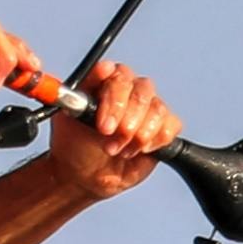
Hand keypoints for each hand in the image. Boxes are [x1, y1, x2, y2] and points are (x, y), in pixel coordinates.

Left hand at [43, 55, 179, 199]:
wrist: (86, 176)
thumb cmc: (76, 145)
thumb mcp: (70, 116)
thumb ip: (86, 89)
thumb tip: (104, 67)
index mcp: (106, 81)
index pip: (118, 75)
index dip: (114, 100)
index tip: (103, 126)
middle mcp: (129, 89)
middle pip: (142, 91)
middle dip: (127, 121)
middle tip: (111, 140)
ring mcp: (148, 107)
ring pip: (158, 109)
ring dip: (139, 135)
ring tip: (120, 151)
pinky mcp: (164, 127)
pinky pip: (172, 125)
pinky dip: (157, 140)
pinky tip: (140, 149)